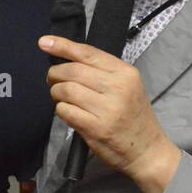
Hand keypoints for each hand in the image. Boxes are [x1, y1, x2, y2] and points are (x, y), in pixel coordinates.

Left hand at [41, 35, 181, 192]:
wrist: (147, 150)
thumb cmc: (134, 116)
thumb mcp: (128, 86)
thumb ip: (103, 72)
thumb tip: (67, 59)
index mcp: (126, 73)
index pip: (88, 53)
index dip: (63, 46)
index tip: (44, 42)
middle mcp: (117, 88)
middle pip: (73, 70)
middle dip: (55, 74)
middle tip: (52, 79)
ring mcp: (107, 109)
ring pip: (66, 90)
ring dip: (56, 92)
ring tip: (60, 97)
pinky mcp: (96, 128)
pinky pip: (65, 111)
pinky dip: (61, 110)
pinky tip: (68, 112)